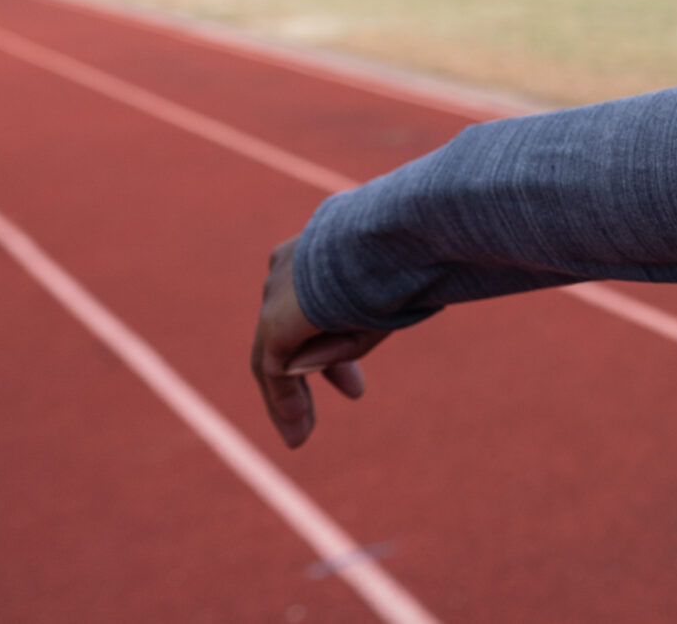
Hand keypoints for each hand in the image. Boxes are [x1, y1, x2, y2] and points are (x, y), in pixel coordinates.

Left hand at [250, 235, 386, 448]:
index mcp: (314, 251)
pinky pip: (274, 367)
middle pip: (286, 336)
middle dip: (310, 380)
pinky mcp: (276, 321)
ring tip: (297, 437)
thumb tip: (299, 368)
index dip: (336, 353)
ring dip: (285, 400)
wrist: (395, 239)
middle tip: (323, 419)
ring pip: (272, 356)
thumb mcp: (379, 299)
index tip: (355, 392)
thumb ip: (343, 333)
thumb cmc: (404, 259)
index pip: (311, 308)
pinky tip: (298, 422)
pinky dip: (284, 397)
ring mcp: (277, 293)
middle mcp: (287, 269)